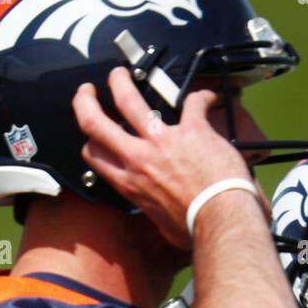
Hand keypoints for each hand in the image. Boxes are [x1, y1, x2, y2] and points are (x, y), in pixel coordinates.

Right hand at [72, 69, 262, 247]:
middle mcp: (139, 158)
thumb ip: (156, 213)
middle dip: (85, 101)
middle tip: (88, 91)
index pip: (94, 154)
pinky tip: (209, 96)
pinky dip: (202, 97)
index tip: (94, 133)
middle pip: (95, 121)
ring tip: (119, 74)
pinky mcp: (192, 130)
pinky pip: (194, 102)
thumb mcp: (164, 228)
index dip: (91, 141)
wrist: (222, 223)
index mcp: (130, 183)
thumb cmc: (196, 232)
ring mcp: (163, 140)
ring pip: (128, 98)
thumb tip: (159, 217)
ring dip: (120, 81)